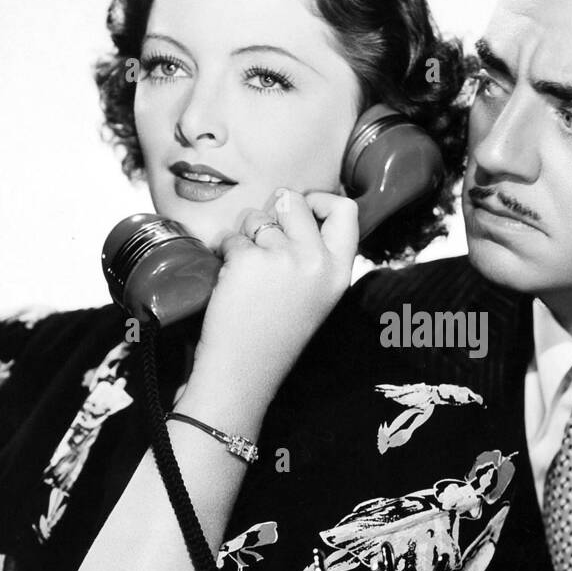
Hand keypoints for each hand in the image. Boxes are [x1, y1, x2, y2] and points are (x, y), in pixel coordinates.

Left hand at [191, 188, 358, 405]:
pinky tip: (230, 279)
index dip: (321, 200)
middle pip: (293, 200)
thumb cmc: (275, 333)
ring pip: (257, 216)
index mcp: (339, 271)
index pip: (347, 210)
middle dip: (272, 211)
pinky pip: (232, 236)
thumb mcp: (316, 295)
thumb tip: (293, 206)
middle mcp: (317, 261)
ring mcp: (284, 259)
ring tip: (246, 270)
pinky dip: (224, 251)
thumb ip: (316, 255)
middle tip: (262, 241)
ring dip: (244, 234)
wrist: (245, 370)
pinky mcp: (249, 260)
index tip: (302, 212)